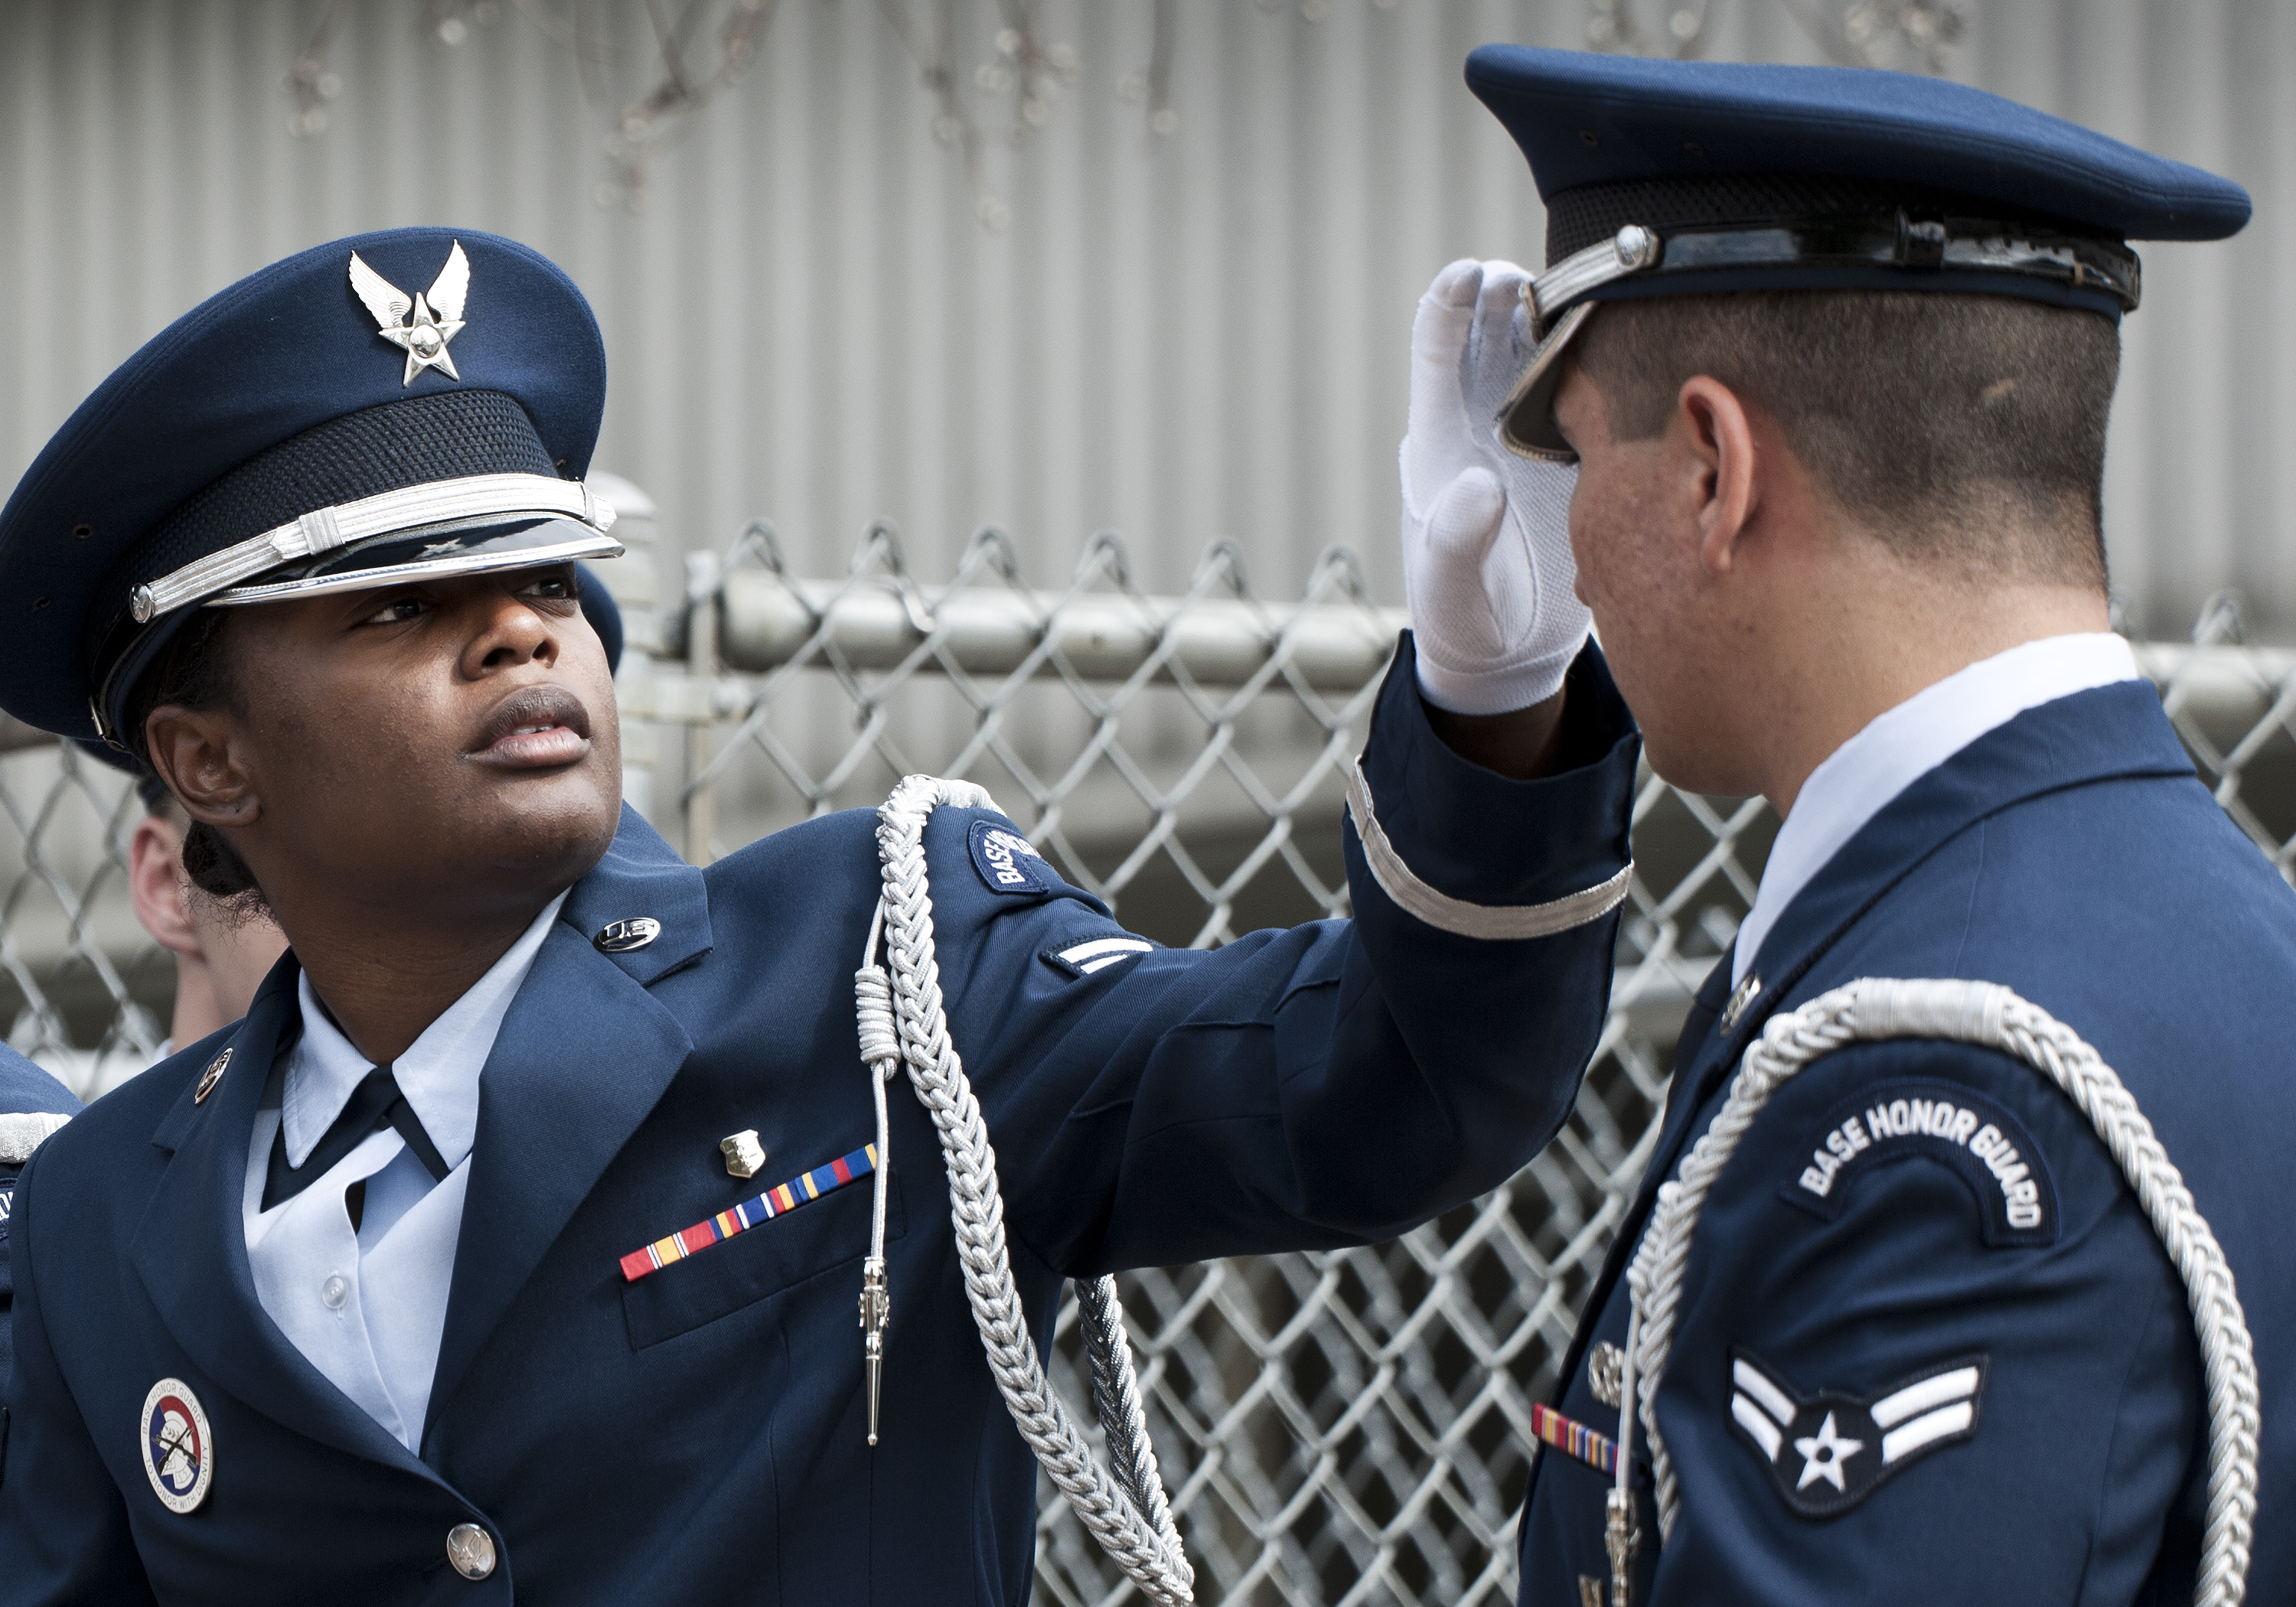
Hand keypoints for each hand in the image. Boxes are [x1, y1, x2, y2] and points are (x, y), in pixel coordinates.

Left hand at [1399, 259, 1590, 715]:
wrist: (1507, 655)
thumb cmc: (1463, 621)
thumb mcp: (1450, 590)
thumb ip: (1455, 541)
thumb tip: (1481, 483)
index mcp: (1441, 442)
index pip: (1436, 350)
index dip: (1450, 304)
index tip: (1472, 272)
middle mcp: (1486, 422)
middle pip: (1496, 330)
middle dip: (1517, 290)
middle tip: (1552, 275)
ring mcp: (1534, 435)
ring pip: (1549, 352)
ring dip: (1571, 318)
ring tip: (1606, 292)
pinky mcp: (1578, 457)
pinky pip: (1595, 395)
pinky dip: (1612, 364)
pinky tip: (1646, 343)